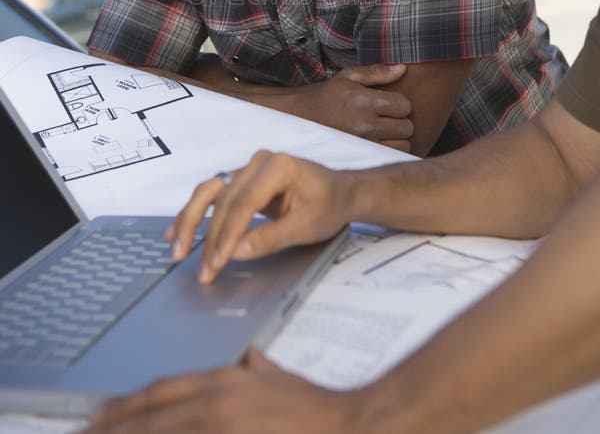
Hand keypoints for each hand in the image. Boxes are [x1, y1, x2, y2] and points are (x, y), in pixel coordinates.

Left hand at [86, 347, 364, 433]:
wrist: (346, 425)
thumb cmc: (312, 408)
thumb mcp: (277, 377)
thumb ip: (255, 368)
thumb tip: (247, 359)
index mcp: (222, 381)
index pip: (160, 392)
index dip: (126, 406)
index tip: (100, 416)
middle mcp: (213, 404)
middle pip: (150, 418)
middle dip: (114, 428)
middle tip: (85, 433)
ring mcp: (219, 429)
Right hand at [166, 150, 355, 282]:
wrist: (341, 192)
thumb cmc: (329, 205)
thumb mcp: (306, 227)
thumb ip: (270, 238)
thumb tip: (235, 252)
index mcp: (278, 166)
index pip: (244, 203)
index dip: (227, 234)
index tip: (216, 262)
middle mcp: (259, 162)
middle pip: (223, 199)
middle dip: (209, 237)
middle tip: (203, 270)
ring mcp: (248, 168)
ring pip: (210, 192)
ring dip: (190, 220)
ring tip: (177, 249)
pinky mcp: (242, 180)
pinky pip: (214, 194)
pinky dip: (195, 213)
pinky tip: (178, 230)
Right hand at [297, 63, 412, 149]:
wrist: (302, 119)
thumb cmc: (328, 96)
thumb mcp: (348, 77)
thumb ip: (376, 72)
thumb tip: (403, 68)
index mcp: (362, 100)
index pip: (404, 105)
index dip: (400, 103)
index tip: (390, 104)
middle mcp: (363, 124)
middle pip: (406, 127)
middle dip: (401, 121)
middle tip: (388, 118)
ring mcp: (363, 144)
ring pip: (403, 145)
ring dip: (398, 138)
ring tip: (384, 131)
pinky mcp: (360, 157)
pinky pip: (391, 156)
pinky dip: (391, 150)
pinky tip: (380, 142)